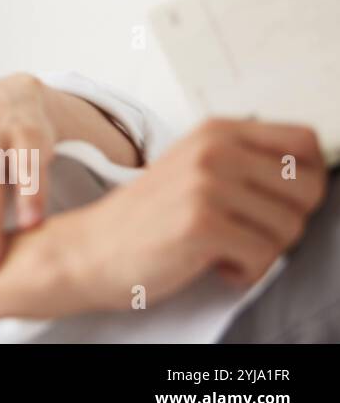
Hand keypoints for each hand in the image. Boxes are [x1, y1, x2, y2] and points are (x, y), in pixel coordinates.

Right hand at [46, 117, 327, 311]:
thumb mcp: (196, 168)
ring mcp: (206, 184)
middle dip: (286, 221)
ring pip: (290, 228)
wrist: (91, 247)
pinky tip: (214, 264)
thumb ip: (246, 160)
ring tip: (225, 247)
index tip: (277, 200)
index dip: (308, 178)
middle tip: (247, 230)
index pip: (306, 141)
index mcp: (217, 130)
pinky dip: (245, 272)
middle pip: (309, 189)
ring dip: (263, 250)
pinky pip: (264, 257)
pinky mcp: (201, 223)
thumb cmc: (149, 217)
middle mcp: (214, 149)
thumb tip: (311, 176)